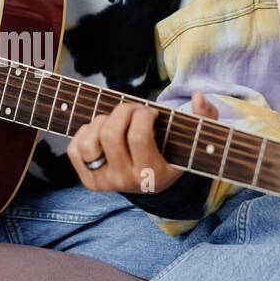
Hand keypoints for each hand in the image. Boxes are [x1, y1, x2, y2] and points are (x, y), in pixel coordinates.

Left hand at [67, 90, 218, 193]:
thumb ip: (205, 117)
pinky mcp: (88, 180)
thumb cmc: (175, 153)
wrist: (156, 183)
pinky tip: (102, 131)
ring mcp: (105, 182)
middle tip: (134, 110)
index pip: (139, 136)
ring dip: (101, 122)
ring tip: (117, 121)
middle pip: (111, 134)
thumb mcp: (195, 139)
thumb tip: (198, 96)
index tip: (151, 112)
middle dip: (123, 111)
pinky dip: (84, 133)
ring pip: (88, 142)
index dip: (143, 115)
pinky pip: (73, 149)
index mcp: (154, 174)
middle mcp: (127, 181)